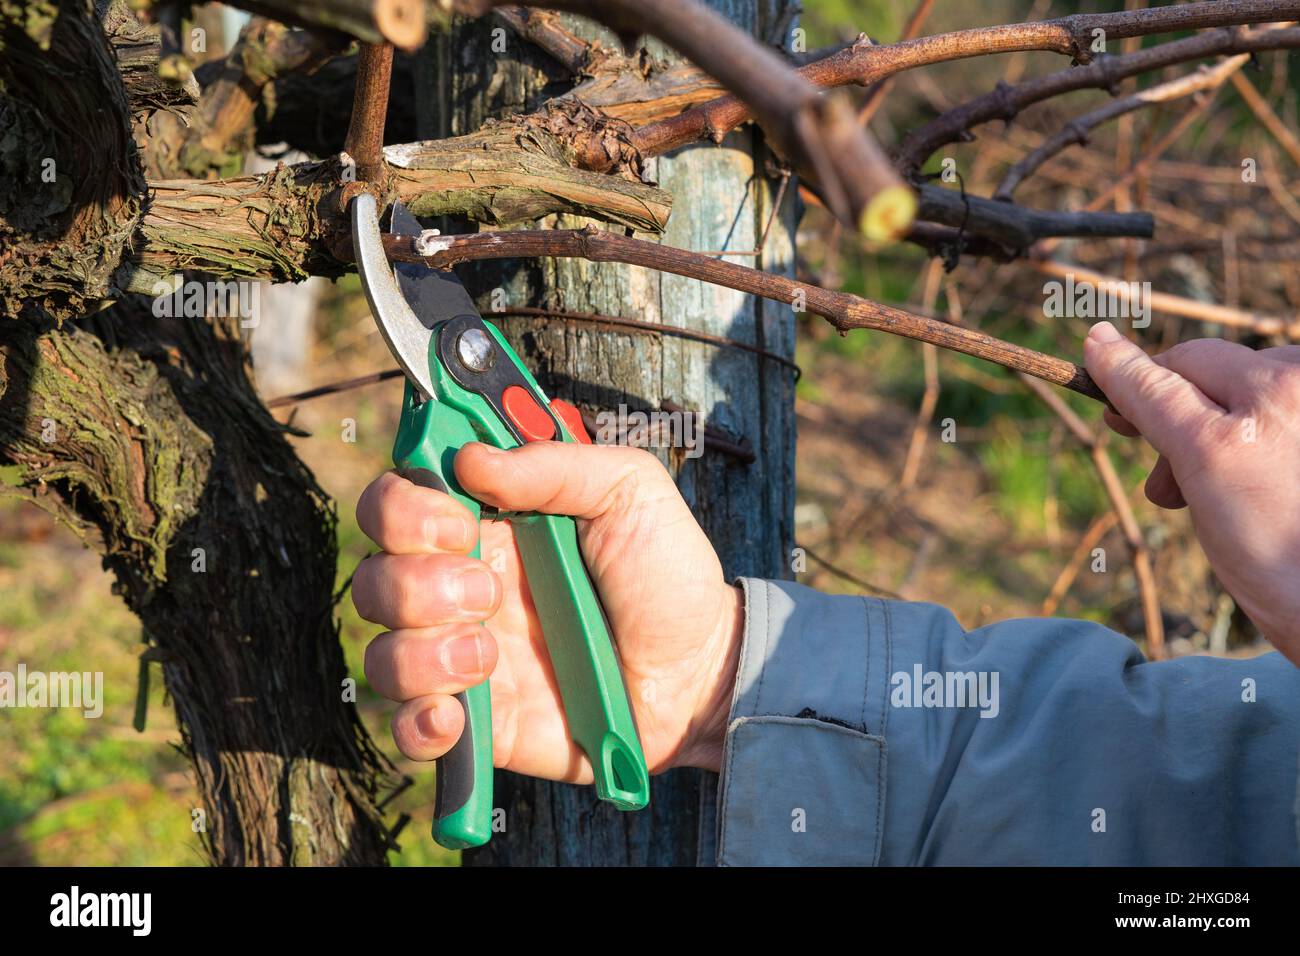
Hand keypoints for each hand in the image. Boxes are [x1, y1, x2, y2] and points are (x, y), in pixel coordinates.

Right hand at [351, 442, 741, 780]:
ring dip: (424, 652)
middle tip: (487, 589)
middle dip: (416, 582)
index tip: (456, 518)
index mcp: (489, 528)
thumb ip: (556, 464)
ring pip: (383, 655)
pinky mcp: (482, 723)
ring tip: (491, 656)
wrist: (702, 672)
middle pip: (375, 578)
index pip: (398, 503)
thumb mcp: (630, 490)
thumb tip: (471, 458)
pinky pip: (409, 729)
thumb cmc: (668, 577)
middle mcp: (463, 590)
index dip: (404, 508)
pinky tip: (459, 713)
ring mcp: (466, 659)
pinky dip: (419, 723)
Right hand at [1084, 321, 1299, 664]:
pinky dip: (1245, 462)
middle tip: (1161, 487)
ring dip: (1210, 446)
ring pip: (1243, 411)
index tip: (1111, 411)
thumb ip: (1151, 394)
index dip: (1136, 385)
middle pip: (1217, 383)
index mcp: (1281, 380)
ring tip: (1200, 504)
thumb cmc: (1280, 549)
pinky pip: (1272, 436)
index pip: (1186, 361)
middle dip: (1178, 425)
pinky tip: (1244, 506)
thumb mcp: (1206, 457)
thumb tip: (1098, 339)